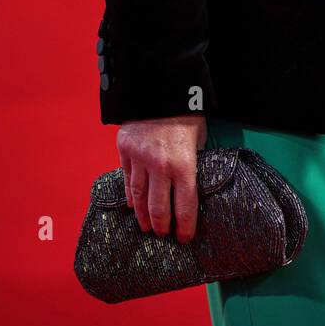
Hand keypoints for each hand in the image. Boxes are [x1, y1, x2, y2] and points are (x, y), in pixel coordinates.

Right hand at [116, 115, 207, 242]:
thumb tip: (189, 184)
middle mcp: (161, 166)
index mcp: (184, 165)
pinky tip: (133, 206)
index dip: (185, 227)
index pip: (185, 206)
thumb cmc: (186, 114)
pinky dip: (131, 196)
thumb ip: (192, 163)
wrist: (161, 87)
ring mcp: (140, 159)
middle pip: (159, 208)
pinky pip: (128, 180)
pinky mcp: (125, 150)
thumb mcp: (198, 139)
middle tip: (164, 235)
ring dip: (143, 216)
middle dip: (163, 226)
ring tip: (147, 228)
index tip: (184, 239)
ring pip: (140, 198)